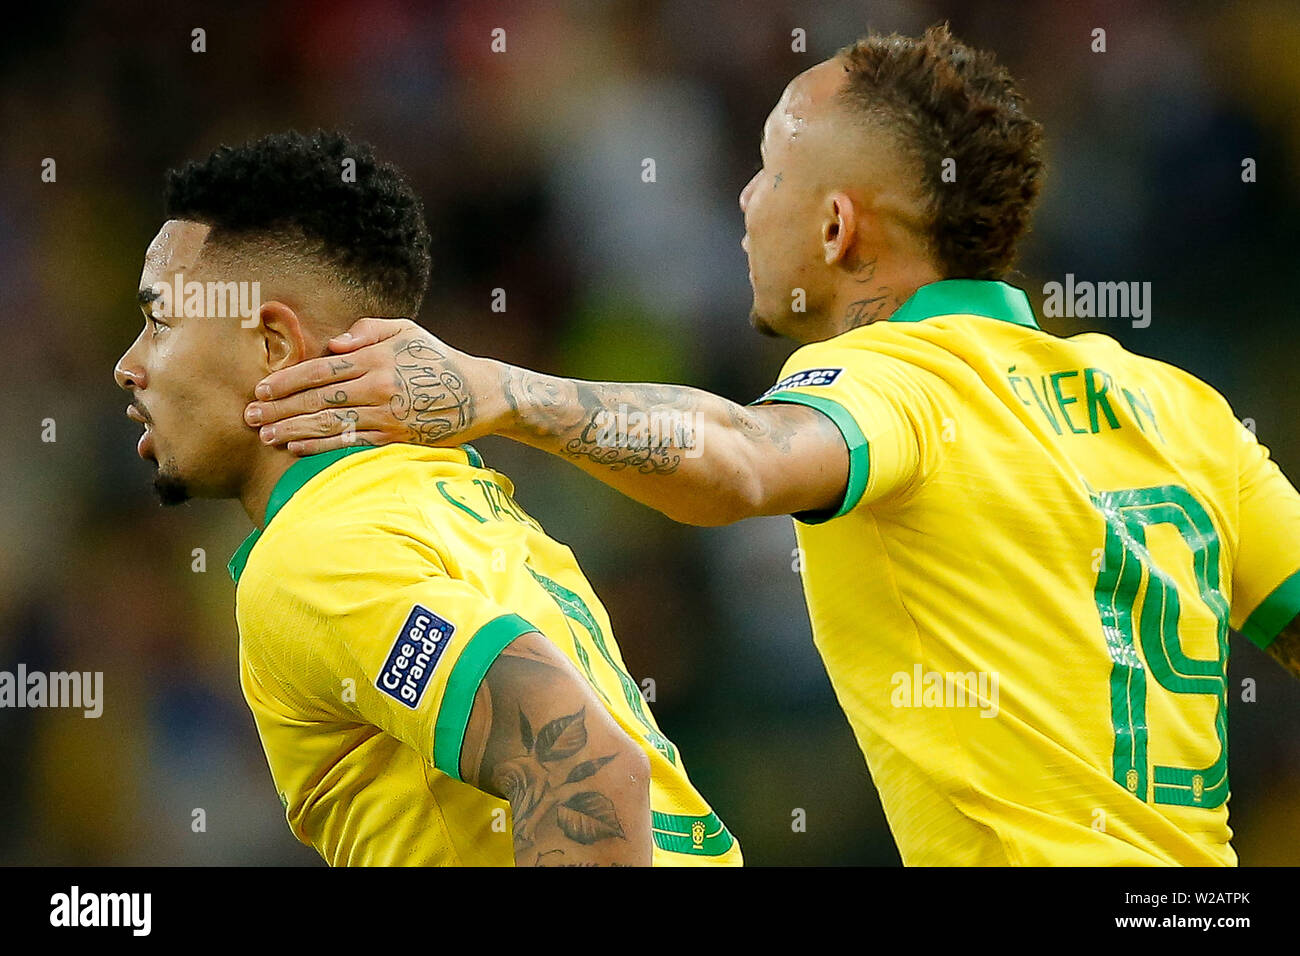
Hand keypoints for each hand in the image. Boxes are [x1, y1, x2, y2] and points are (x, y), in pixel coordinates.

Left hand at [244, 317, 506, 455]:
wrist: (478, 394)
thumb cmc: (436, 358)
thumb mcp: (406, 330)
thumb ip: (367, 329)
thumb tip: (332, 342)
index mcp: (374, 357)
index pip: (320, 369)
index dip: (286, 381)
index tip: (261, 390)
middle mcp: (376, 386)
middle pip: (317, 399)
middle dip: (279, 408)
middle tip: (249, 417)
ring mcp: (385, 415)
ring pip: (329, 423)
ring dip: (292, 430)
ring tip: (265, 435)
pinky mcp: (394, 438)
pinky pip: (350, 442)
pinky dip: (321, 445)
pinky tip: (297, 446)